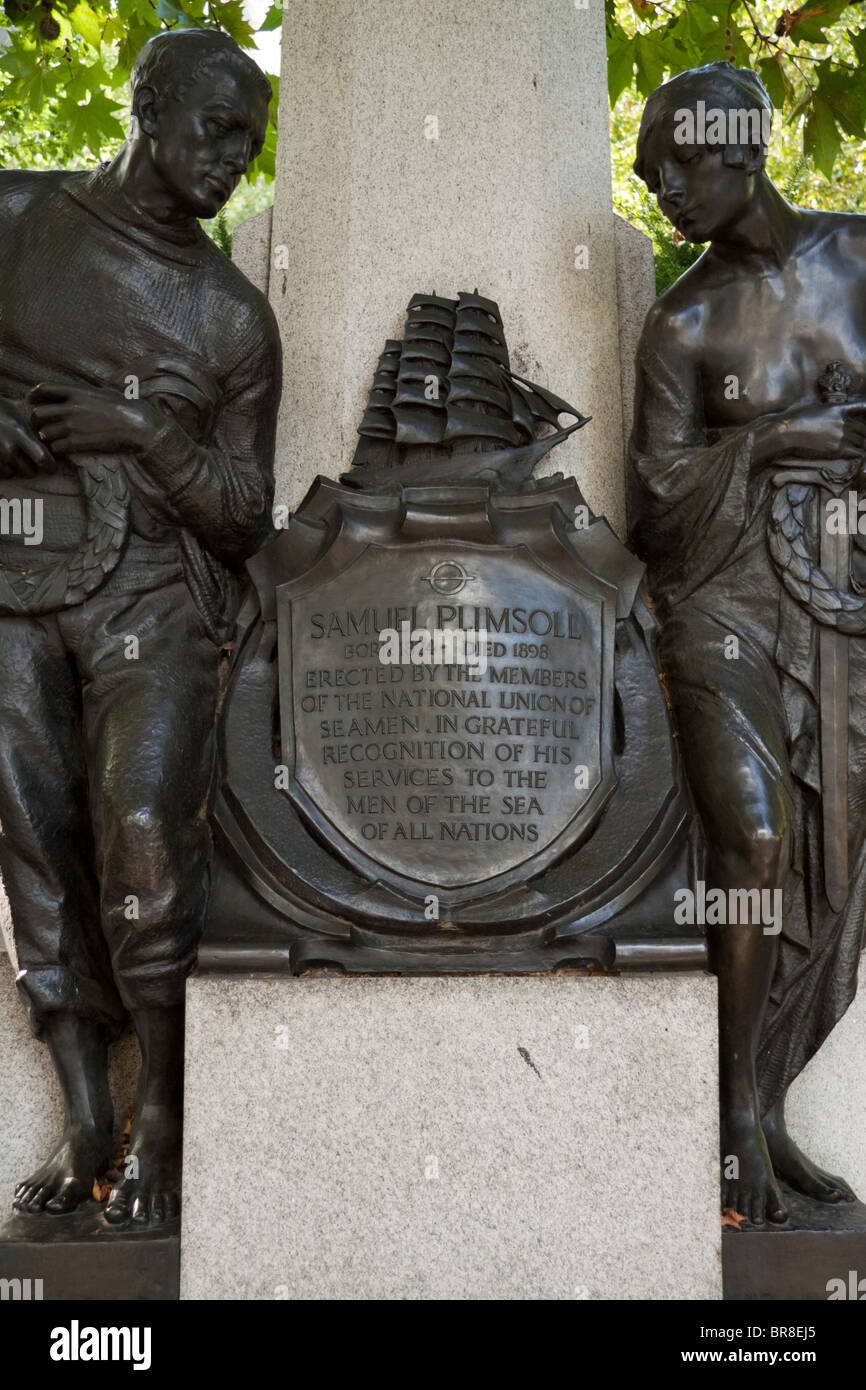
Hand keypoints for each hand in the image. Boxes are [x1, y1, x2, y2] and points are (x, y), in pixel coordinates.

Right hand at [0, 397, 52, 475]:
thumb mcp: (17, 415)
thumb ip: (31, 432)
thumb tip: (48, 446)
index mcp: (20, 433)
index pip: (43, 459)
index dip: (49, 465)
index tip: (51, 466)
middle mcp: (8, 448)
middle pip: (29, 472)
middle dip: (31, 468)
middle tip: (30, 462)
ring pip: (12, 473)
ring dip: (14, 469)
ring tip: (12, 457)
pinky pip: (0, 473)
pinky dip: (2, 469)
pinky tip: (2, 458)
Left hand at [28, 383, 162, 457]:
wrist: (138, 426)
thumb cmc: (127, 407)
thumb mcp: (105, 391)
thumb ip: (88, 392)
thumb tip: (82, 392)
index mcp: (77, 391)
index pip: (44, 389)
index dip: (34, 395)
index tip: (32, 400)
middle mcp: (71, 408)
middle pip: (38, 413)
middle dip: (36, 420)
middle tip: (41, 425)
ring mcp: (73, 426)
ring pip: (44, 433)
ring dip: (46, 437)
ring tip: (53, 439)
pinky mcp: (78, 443)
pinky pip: (56, 447)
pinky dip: (57, 449)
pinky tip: (64, 449)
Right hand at [756, 402, 865, 465]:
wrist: (788, 432)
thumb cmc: (796, 420)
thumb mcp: (816, 409)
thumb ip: (830, 412)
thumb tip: (836, 419)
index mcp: (838, 408)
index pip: (863, 406)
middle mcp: (843, 421)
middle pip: (864, 427)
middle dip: (863, 432)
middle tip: (861, 436)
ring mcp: (841, 435)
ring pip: (862, 440)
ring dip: (862, 443)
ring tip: (858, 446)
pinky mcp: (836, 449)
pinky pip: (856, 452)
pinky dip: (857, 452)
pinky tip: (855, 453)